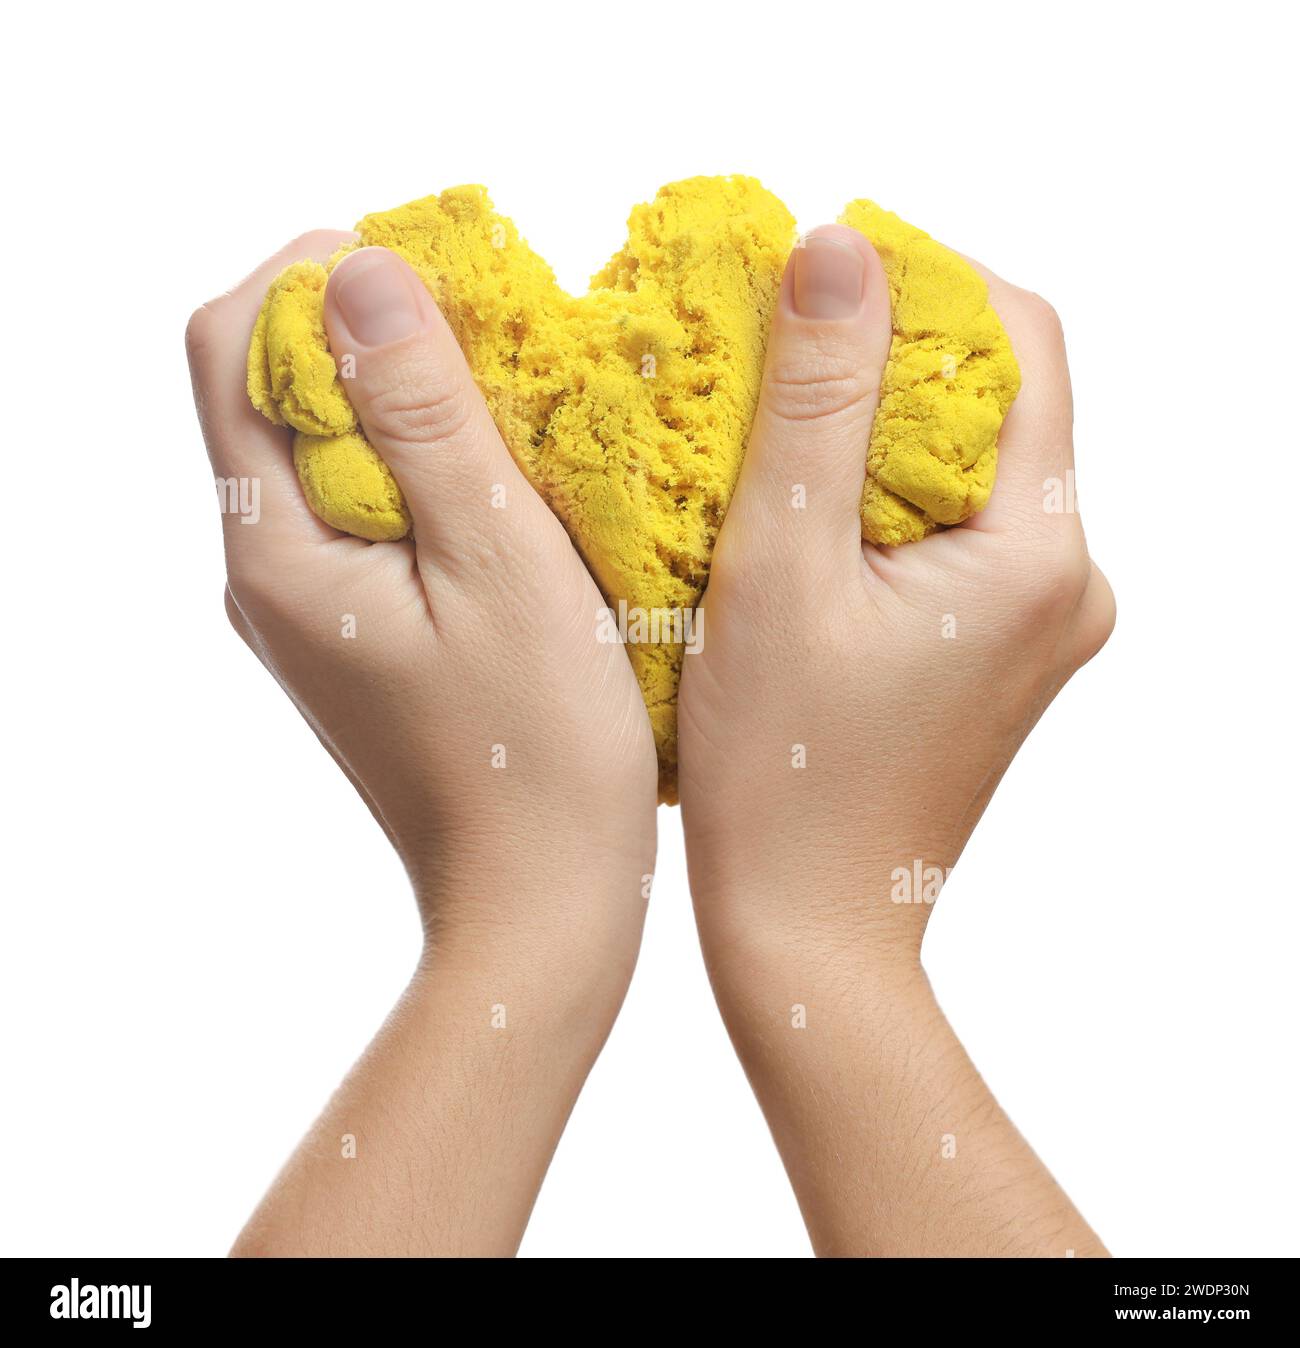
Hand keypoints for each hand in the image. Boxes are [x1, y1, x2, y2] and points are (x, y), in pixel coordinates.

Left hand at [187, 238, 656, 1254]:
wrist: (535, 902)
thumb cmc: (536, 750)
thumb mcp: (497, 562)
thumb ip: (424, 415)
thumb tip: (359, 272)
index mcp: (275, 549)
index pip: (228, 348)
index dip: (307, 275)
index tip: (421, 265)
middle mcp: (262, 574)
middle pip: (263, 394)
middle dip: (356, 330)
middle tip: (480, 322)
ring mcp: (304, 611)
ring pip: (315, 454)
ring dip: (393, 399)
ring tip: (504, 396)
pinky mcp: (351, 637)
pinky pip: (358, 516)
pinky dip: (414, 469)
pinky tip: (498, 484)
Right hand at [676, 225, 1113, 1255]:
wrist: (809, 931)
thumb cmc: (784, 776)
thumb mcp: (781, 571)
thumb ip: (812, 402)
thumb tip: (839, 247)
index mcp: (1040, 551)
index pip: (1021, 342)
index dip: (925, 278)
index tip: (819, 271)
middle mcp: (1068, 580)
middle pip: (999, 402)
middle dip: (890, 355)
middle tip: (773, 349)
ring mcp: (1039, 622)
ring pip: (969, 467)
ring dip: (877, 428)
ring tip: (770, 433)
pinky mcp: (997, 651)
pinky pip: (951, 532)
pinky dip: (880, 498)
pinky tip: (798, 517)